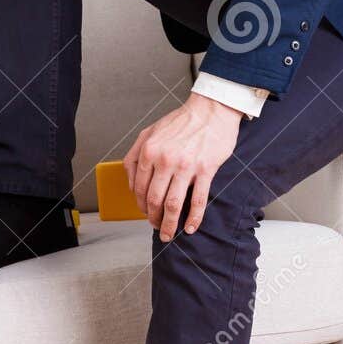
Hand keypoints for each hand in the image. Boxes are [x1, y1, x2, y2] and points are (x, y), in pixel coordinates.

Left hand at [124, 93, 242, 240]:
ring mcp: (186, 166)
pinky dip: (194, 218)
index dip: (141, 206)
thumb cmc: (182, 121)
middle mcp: (165, 160)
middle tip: (156, 226)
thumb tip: (131, 182)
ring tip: (169, 233)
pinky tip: (190, 228)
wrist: (211, 109)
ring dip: (169, 224)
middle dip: (153, 218)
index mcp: (149, 151)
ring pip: (174, 204)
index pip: (139, 188)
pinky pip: (198, 201)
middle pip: (154, 199)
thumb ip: (134, 155)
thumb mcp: (149, 132)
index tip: (145, 213)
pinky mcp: (206, 170)